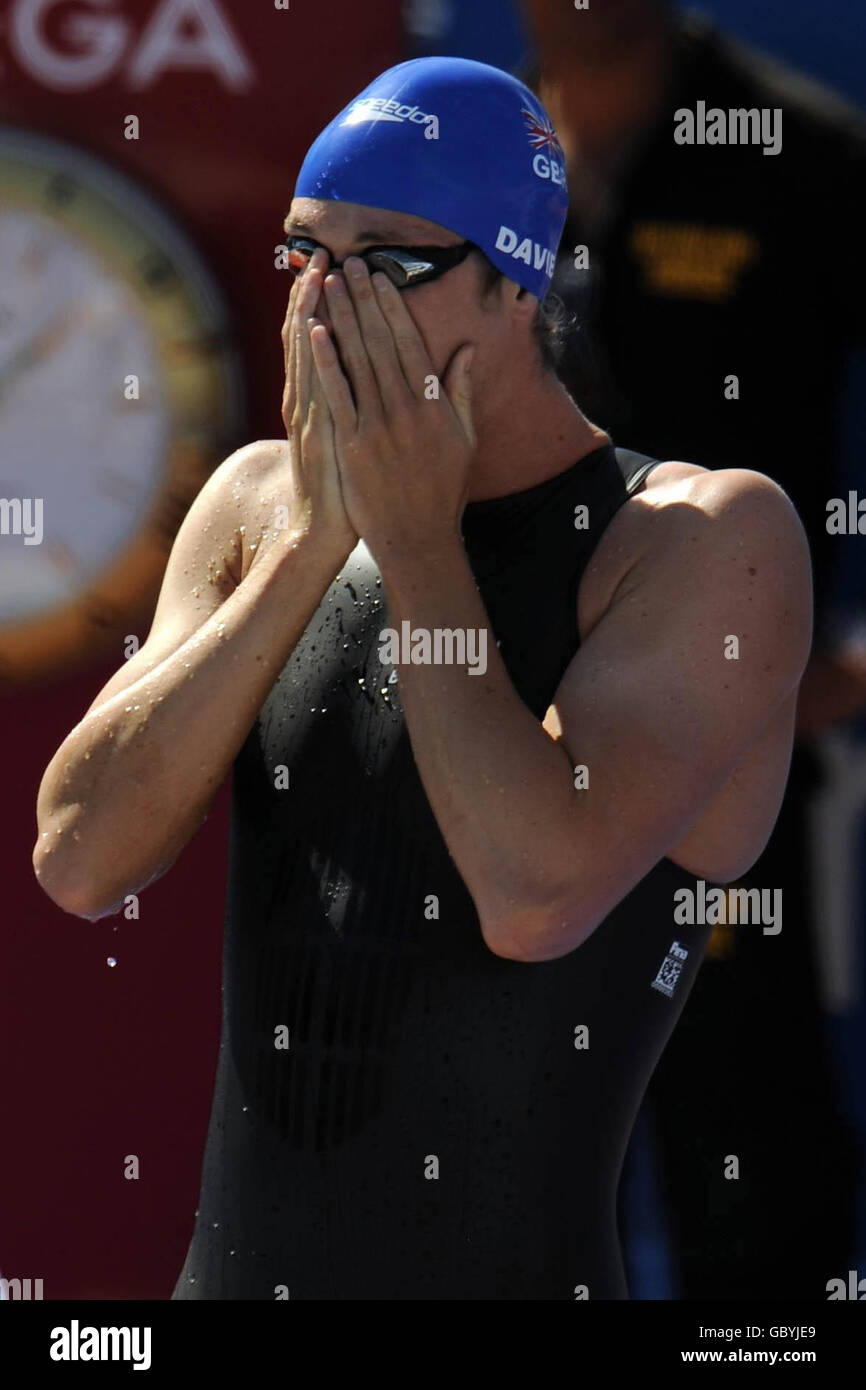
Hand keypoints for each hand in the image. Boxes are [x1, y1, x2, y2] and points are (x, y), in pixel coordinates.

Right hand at [280, 251, 355, 554]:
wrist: (324, 531)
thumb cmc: (346, 488)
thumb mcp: (350, 439)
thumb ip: (355, 403)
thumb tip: (364, 375)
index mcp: (320, 399)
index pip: (321, 338)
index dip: (327, 302)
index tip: (337, 267)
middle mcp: (308, 400)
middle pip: (311, 336)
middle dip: (318, 294)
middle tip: (326, 253)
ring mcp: (310, 415)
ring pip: (309, 353)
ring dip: (313, 312)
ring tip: (319, 273)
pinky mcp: (318, 434)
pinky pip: (316, 389)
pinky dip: (313, 358)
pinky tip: (312, 328)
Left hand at [308, 257, 474, 562]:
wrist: (418, 538)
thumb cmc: (443, 491)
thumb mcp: (464, 440)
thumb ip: (461, 392)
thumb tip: (466, 349)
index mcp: (432, 404)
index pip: (410, 342)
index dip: (393, 306)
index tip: (381, 276)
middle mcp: (405, 408)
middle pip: (380, 342)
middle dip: (364, 299)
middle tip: (349, 263)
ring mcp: (377, 426)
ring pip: (357, 360)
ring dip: (342, 317)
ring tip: (330, 283)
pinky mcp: (353, 444)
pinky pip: (337, 394)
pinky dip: (325, 361)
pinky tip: (315, 331)